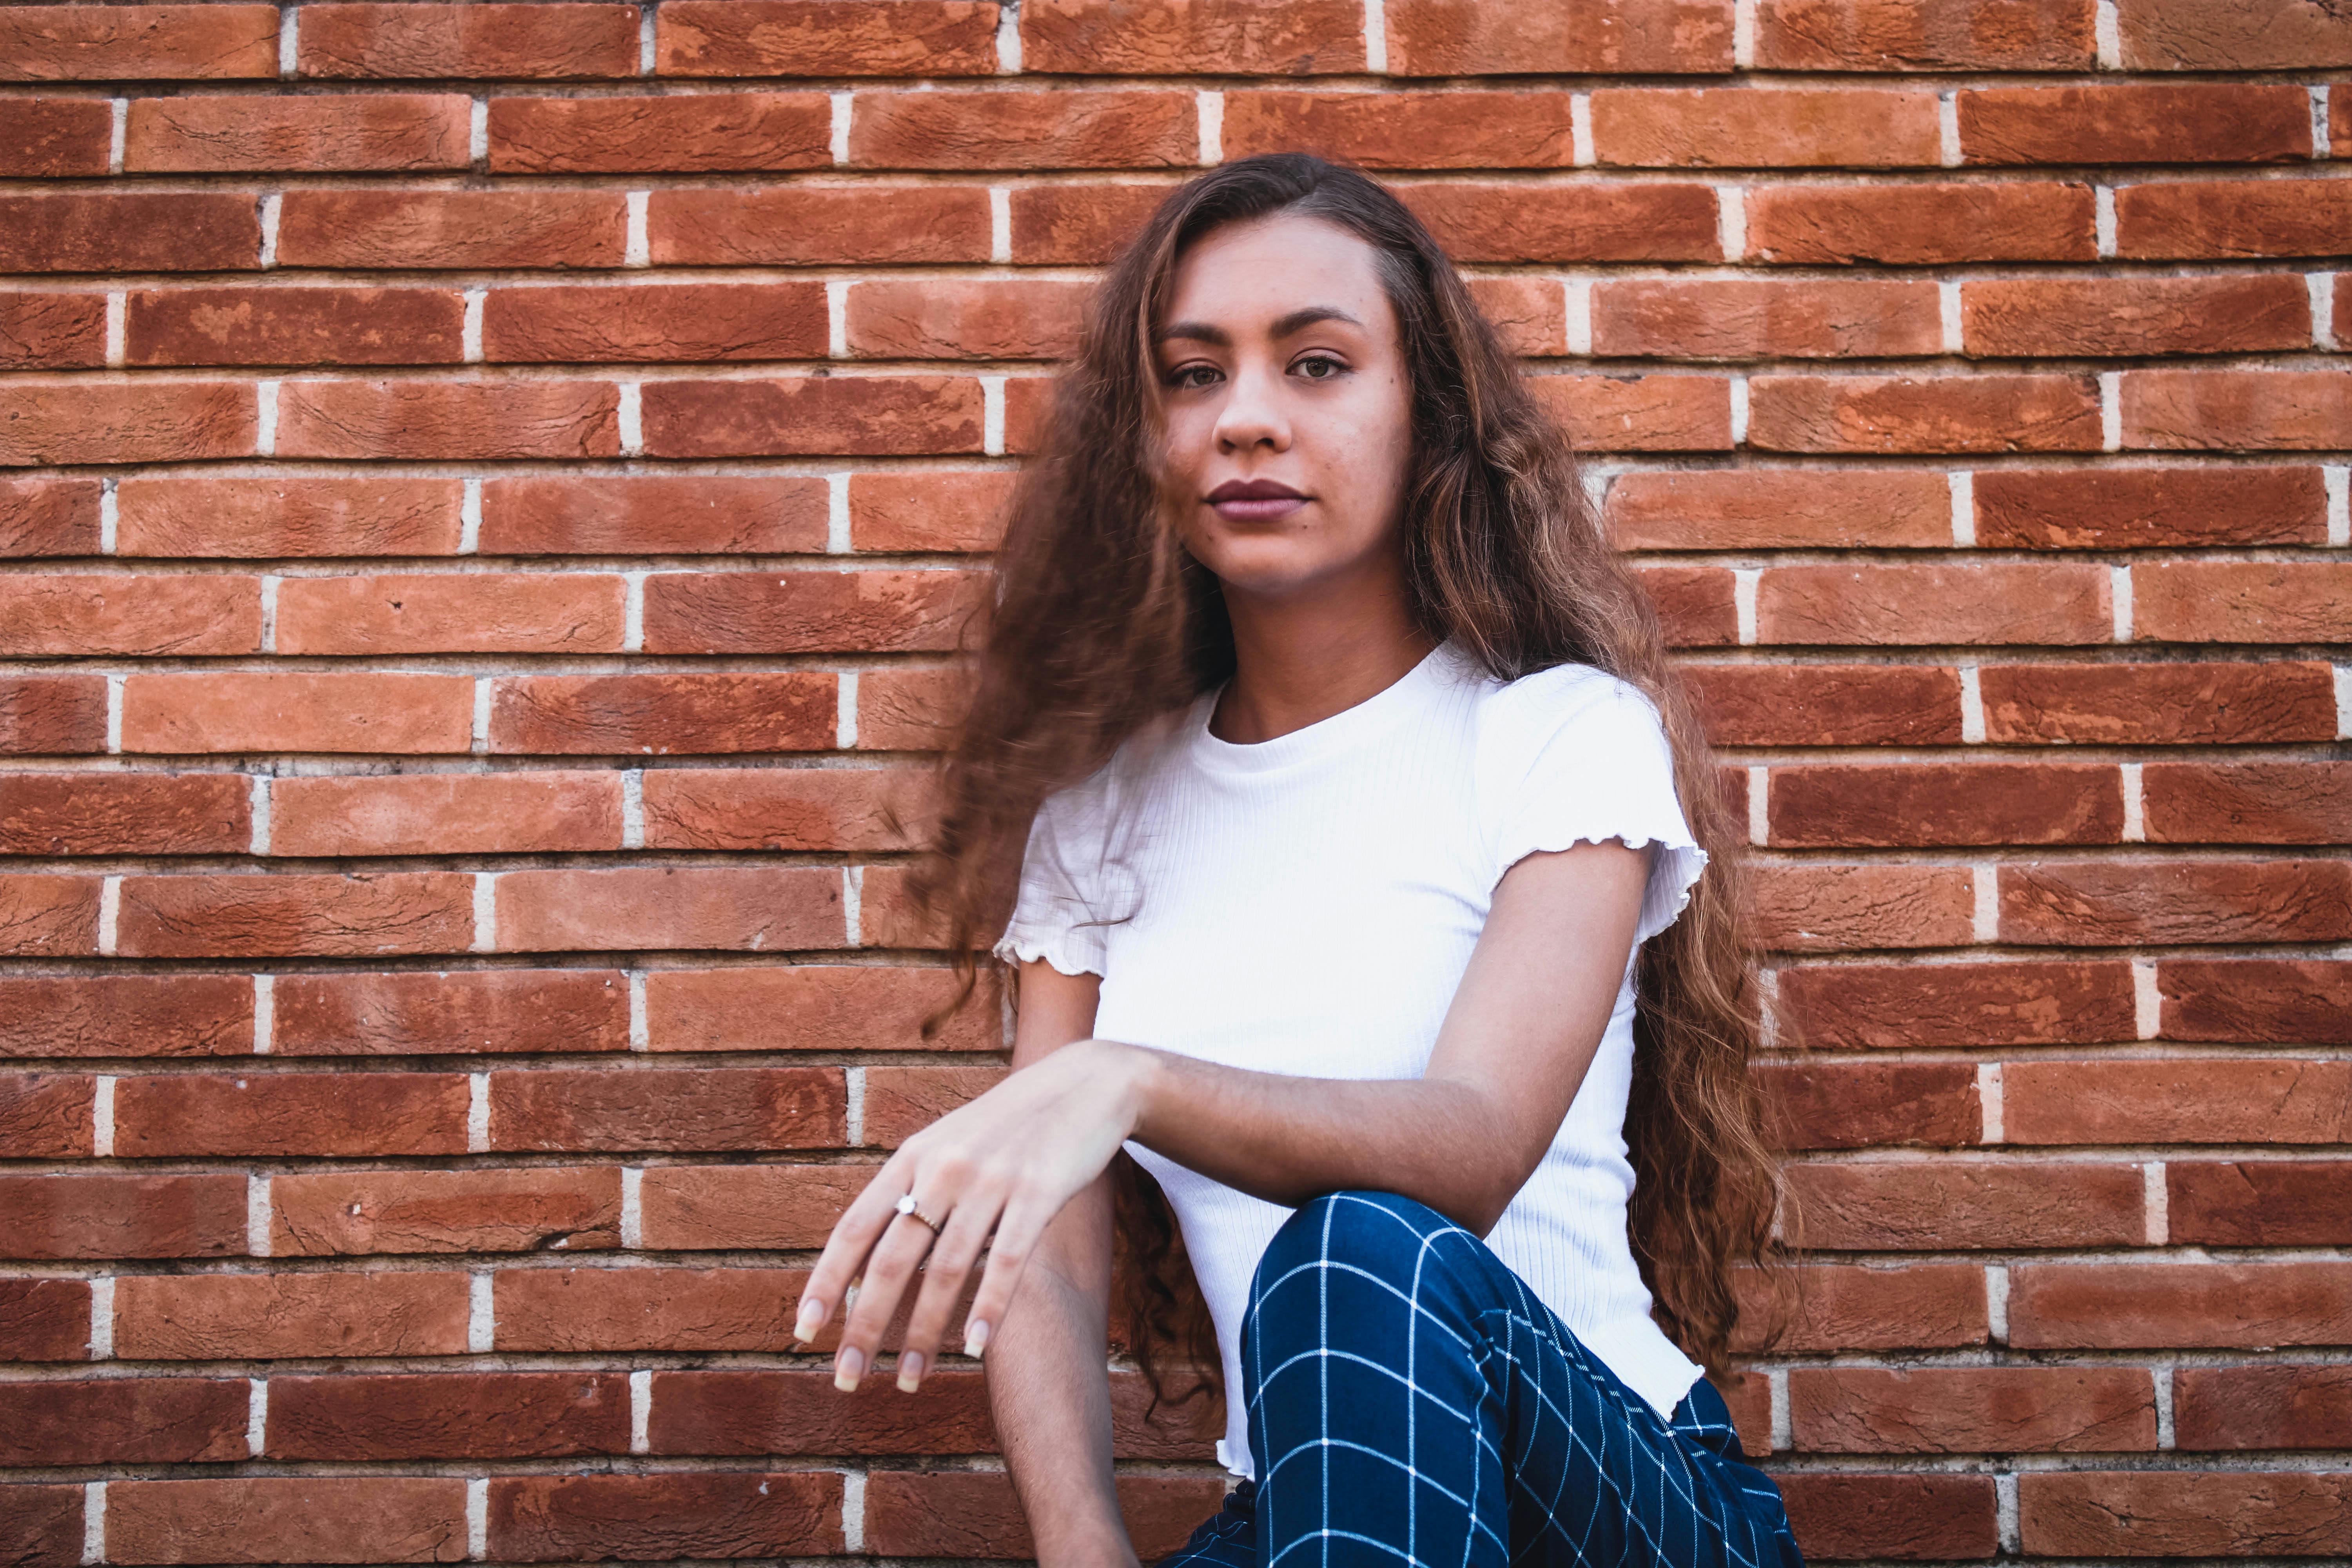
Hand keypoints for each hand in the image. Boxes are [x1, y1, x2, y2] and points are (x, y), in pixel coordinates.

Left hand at [791, 1037, 1150, 1392]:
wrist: (1083, 1085)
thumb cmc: (1008, 1126)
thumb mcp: (948, 1145)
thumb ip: (913, 1190)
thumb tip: (870, 1259)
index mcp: (912, 1156)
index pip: (854, 1227)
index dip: (825, 1281)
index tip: (803, 1331)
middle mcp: (944, 1168)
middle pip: (892, 1260)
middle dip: (865, 1325)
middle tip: (847, 1377)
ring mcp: (993, 1180)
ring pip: (947, 1270)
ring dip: (923, 1333)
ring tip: (909, 1378)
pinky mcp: (1040, 1192)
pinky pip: (1007, 1261)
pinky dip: (988, 1308)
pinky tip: (975, 1346)